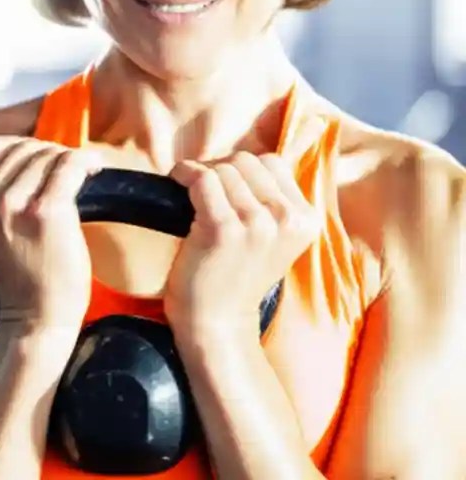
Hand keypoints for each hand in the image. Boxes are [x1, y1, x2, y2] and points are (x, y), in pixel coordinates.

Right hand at [0, 136, 107, 329]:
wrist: (36, 319)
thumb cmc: (20, 278)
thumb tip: (27, 154)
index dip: (24, 147)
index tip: (46, 160)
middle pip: (21, 148)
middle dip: (49, 151)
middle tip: (69, 166)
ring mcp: (10, 206)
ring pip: (45, 155)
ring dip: (68, 157)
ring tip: (82, 170)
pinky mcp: (44, 212)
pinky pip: (68, 167)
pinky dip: (85, 162)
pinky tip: (95, 169)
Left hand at [163, 117, 328, 336]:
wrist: (217, 322)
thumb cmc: (236, 277)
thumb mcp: (273, 238)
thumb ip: (271, 202)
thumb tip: (239, 159)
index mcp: (306, 218)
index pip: (274, 163)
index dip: (242, 168)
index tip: (223, 185)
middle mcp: (288, 219)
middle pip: (247, 160)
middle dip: (220, 168)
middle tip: (202, 190)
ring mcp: (257, 224)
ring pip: (224, 168)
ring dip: (200, 174)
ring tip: (190, 193)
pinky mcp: (224, 229)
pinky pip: (202, 179)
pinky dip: (184, 175)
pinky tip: (175, 184)